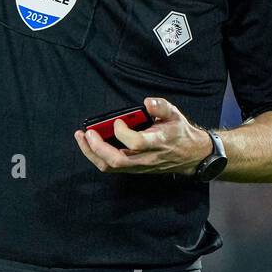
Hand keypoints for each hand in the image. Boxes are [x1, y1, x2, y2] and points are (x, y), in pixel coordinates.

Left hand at [74, 97, 213, 175]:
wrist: (191, 155)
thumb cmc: (179, 132)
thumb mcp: (175, 115)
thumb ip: (161, 107)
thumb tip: (147, 102)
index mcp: (158, 143)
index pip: (136, 143)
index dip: (122, 133)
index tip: (117, 122)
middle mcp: (147, 157)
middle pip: (117, 161)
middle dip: (97, 148)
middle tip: (86, 132)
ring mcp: (139, 166)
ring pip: (111, 167)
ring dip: (92, 153)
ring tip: (81, 137)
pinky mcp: (134, 168)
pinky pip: (111, 167)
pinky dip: (97, 156)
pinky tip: (89, 144)